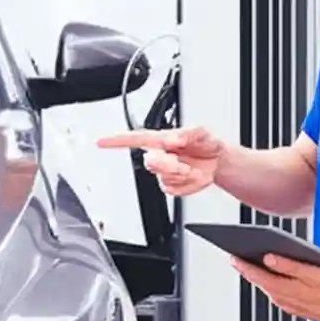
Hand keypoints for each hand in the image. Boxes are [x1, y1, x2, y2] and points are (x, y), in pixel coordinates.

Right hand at [97, 126, 224, 196]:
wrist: (217, 161)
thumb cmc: (206, 143)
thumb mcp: (201, 131)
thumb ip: (187, 133)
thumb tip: (171, 139)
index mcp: (161, 139)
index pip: (134, 139)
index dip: (116, 140)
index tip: (101, 141)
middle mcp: (160, 155)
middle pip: (150, 162)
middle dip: (167, 164)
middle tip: (182, 163)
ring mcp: (164, 172)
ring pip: (163, 177)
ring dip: (181, 174)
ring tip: (192, 167)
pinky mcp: (171, 185)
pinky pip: (173, 189)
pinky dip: (186, 184)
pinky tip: (192, 176)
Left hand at [231, 253, 319, 320]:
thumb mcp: (314, 273)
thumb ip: (289, 266)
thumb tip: (268, 258)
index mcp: (284, 289)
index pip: (257, 275)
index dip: (243, 265)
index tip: (232, 256)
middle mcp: (282, 299)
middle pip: (260, 282)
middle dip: (248, 269)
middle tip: (237, 256)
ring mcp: (288, 305)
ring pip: (268, 288)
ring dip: (259, 277)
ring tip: (251, 263)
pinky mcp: (295, 307)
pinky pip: (278, 294)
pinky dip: (272, 284)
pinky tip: (273, 277)